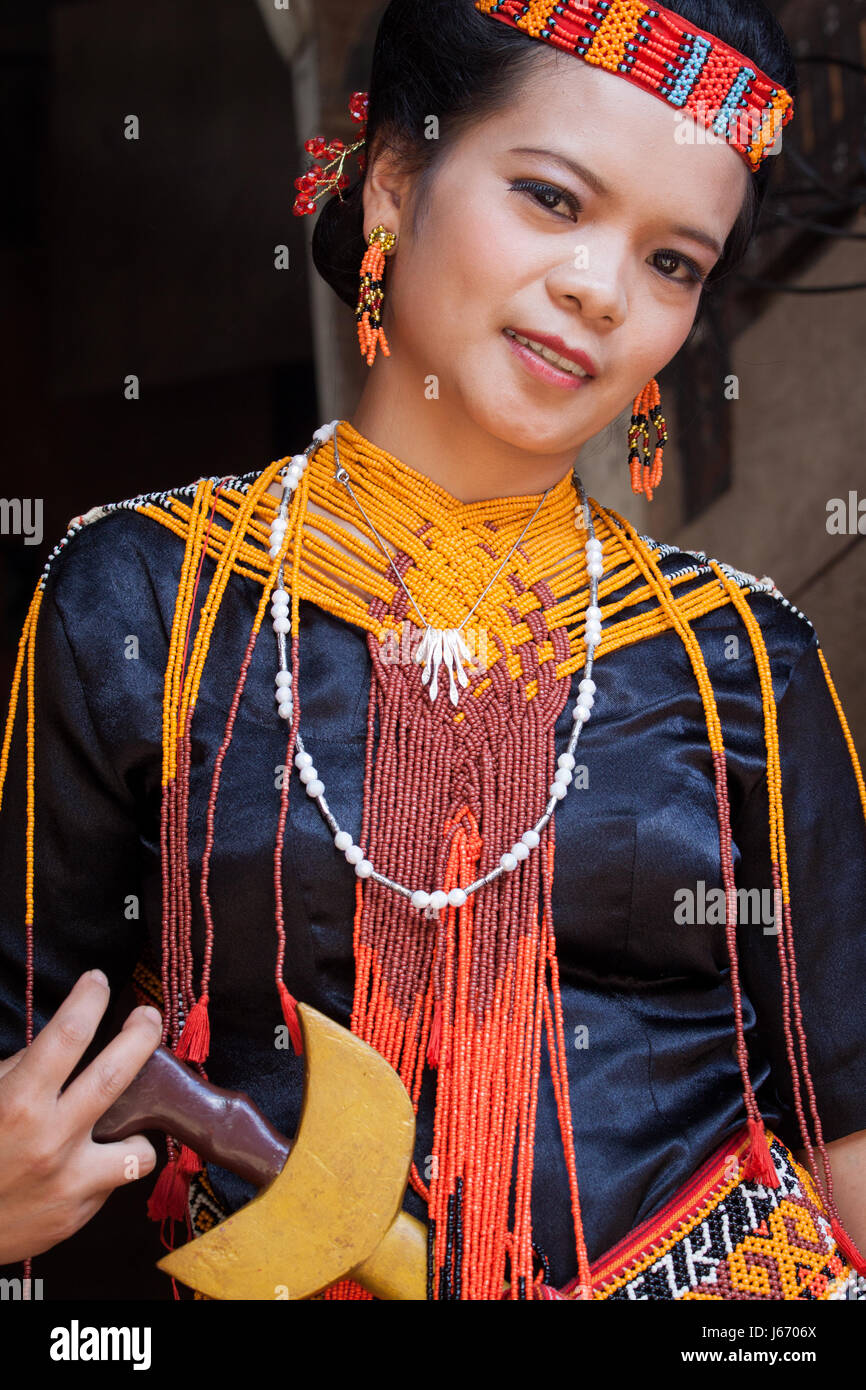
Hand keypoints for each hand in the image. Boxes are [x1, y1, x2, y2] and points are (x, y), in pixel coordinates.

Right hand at [0, 968, 161, 1262]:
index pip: (67, 1036)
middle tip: (149, 1016)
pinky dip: (109, 1167)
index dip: (88, 999)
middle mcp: (49, 1140)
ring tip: (129, 1121)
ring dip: (139, 1129)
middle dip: (141, 1036)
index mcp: (18, 1104)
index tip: (98, 982)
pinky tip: (92, 1163)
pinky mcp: (76, 1215)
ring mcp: (68, 1182)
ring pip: (139, 1147)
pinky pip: (114, 1181)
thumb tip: (60, 1046)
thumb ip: (18, 1072)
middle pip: (115, 1075)